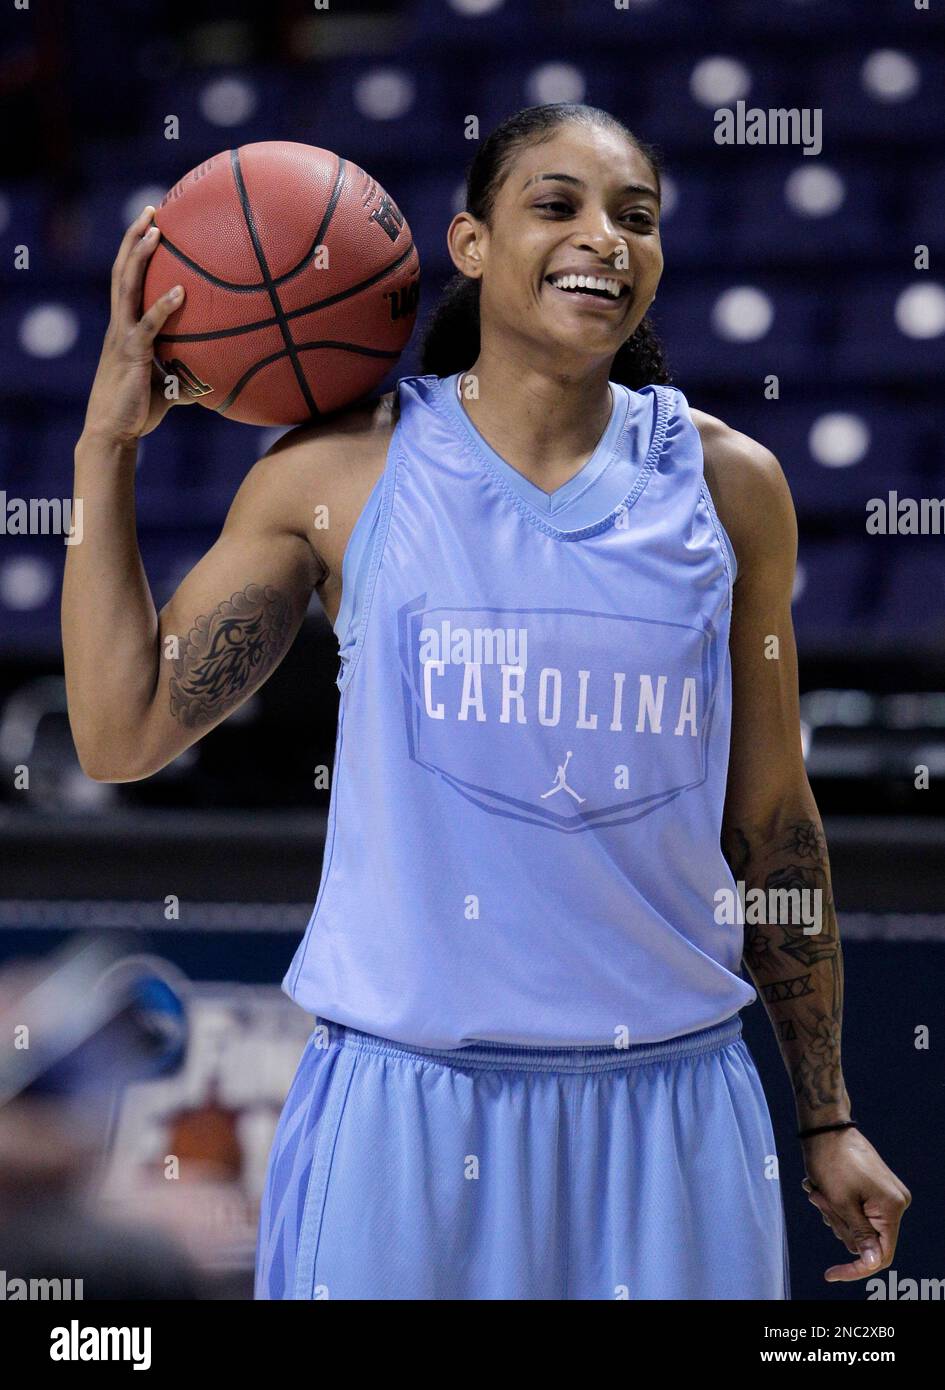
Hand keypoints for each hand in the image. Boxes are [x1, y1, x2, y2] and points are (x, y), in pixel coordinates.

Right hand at [82, 205, 194, 445]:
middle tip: (151, 209)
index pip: (129, 279)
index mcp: (126, 326)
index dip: (136, 251)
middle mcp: (121, 323)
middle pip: (124, 269)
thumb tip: (221, 375)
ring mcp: (124, 336)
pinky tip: (180, 292)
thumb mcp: (170, 385)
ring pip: (128, 285)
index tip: (152, 224)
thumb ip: (190, 373)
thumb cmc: (140, 409)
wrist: (116, 431)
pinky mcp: (131, 353)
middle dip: (136, 237)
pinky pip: (149, 325)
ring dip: (141, 256)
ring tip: (156, 230)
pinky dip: (163, 306)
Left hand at [801, 1127, 910, 1282]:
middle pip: (865, 1239)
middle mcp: (894, 1202)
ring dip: (832, 1213)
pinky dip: (835, 1205)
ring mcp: (884, 1195)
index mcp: (892, 1207)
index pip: (881, 1254)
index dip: (856, 1268)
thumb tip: (872, 1262)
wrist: (825, 1126)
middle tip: (818, 1200)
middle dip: (837, 1225)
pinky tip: (821, 1188)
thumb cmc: (831, 1161)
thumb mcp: (841, 1203)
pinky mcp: (873, 1189)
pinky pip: (854, 1211)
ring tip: (818, 1190)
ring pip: (855, 1225)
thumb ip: (858, 1235)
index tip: (831, 1274)